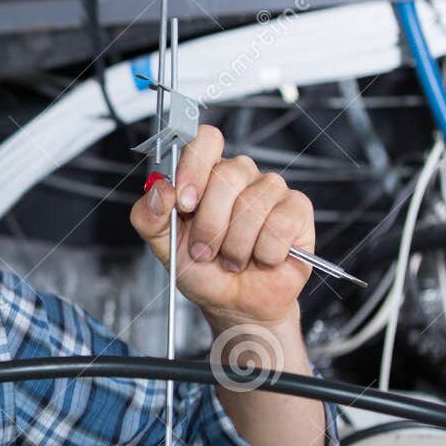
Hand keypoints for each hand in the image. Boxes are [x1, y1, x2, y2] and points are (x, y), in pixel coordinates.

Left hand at [129, 125, 313, 328]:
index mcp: (205, 174)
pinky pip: (281, 223)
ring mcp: (270, 190)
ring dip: (236, 245)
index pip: (204, 141)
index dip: (194, 168)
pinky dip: (266, 251)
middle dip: (211, 224)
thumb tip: (160, 189)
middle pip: (227, 176)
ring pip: (253, 205)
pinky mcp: (297, 209)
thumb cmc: (203, 270)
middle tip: (205, 250)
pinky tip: (261, 258)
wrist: (234, 304)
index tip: (186, 202)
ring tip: (232, 259)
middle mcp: (239, 175)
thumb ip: (148, 215)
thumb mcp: (163, 246)